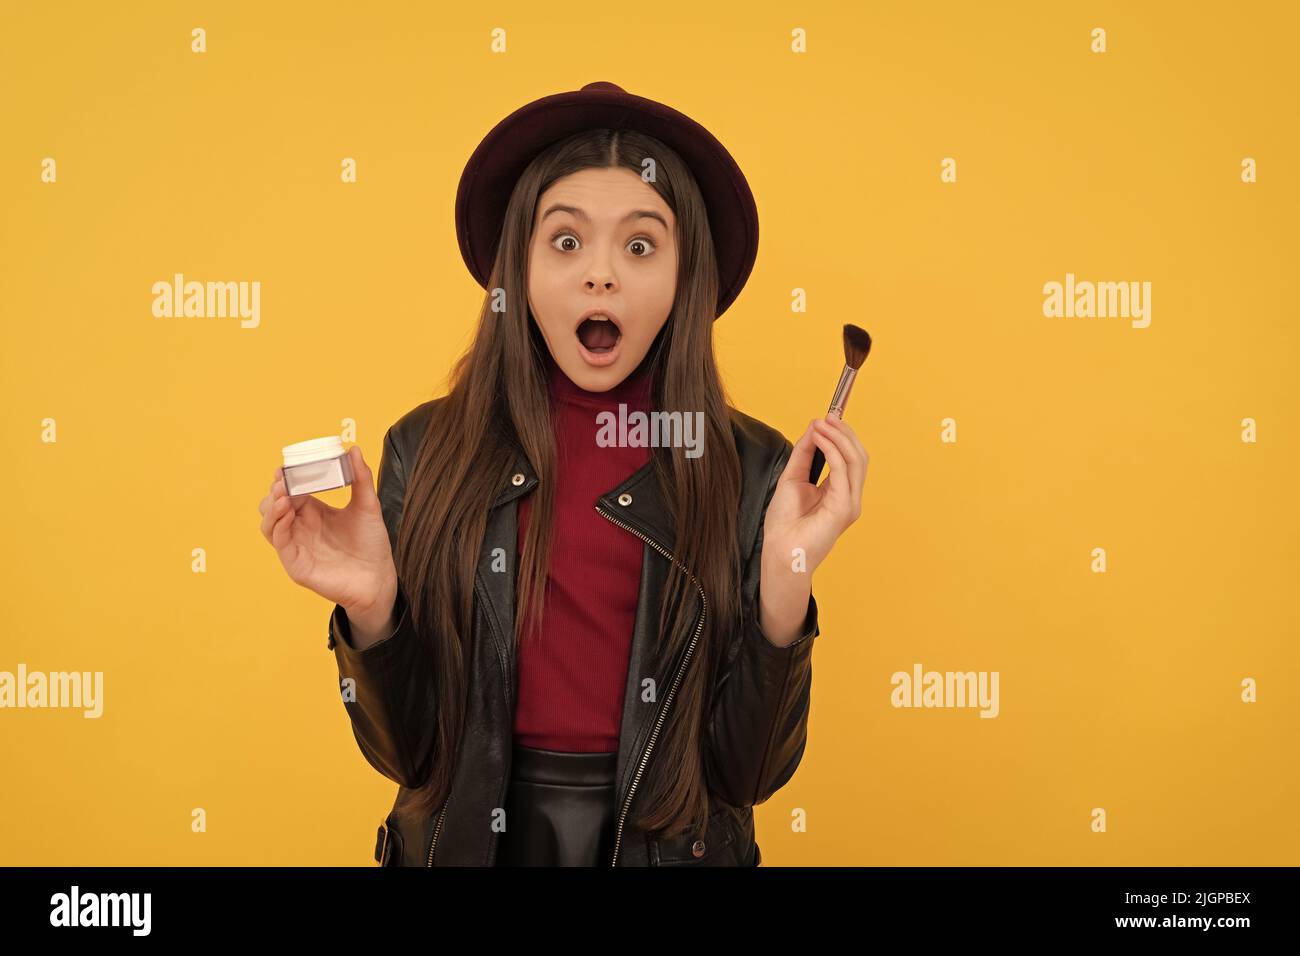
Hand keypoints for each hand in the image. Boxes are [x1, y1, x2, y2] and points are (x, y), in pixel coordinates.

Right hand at [257, 444, 397, 619]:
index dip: (284, 479)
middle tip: (284, 481)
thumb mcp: (367, 505)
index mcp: (312, 511)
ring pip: (268, 524)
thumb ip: (361, 478)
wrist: (379, 577)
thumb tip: (353, 449)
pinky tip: (287, 512)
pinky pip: (279, 542)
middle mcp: (300, 527)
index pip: (289, 491)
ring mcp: (295, 546)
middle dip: (274, 491)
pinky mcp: (295, 564)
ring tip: (283, 494)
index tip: (285, 467)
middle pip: (272, 505)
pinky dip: (278, 525)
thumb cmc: (371, 544)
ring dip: (271, 507)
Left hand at [762, 415, 868, 576]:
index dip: (843, 435)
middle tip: (828, 416)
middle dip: (844, 432)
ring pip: (856, 460)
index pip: (851, 457)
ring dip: (839, 437)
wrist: (780, 550)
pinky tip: (820, 439)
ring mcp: (850, 503)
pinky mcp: (844, 508)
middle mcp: (849, 497)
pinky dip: (832, 451)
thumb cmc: (785, 523)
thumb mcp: (792, 478)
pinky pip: (843, 471)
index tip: (829, 417)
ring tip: (822, 424)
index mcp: (839, 492)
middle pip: (859, 456)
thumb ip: (804, 453)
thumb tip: (814, 427)